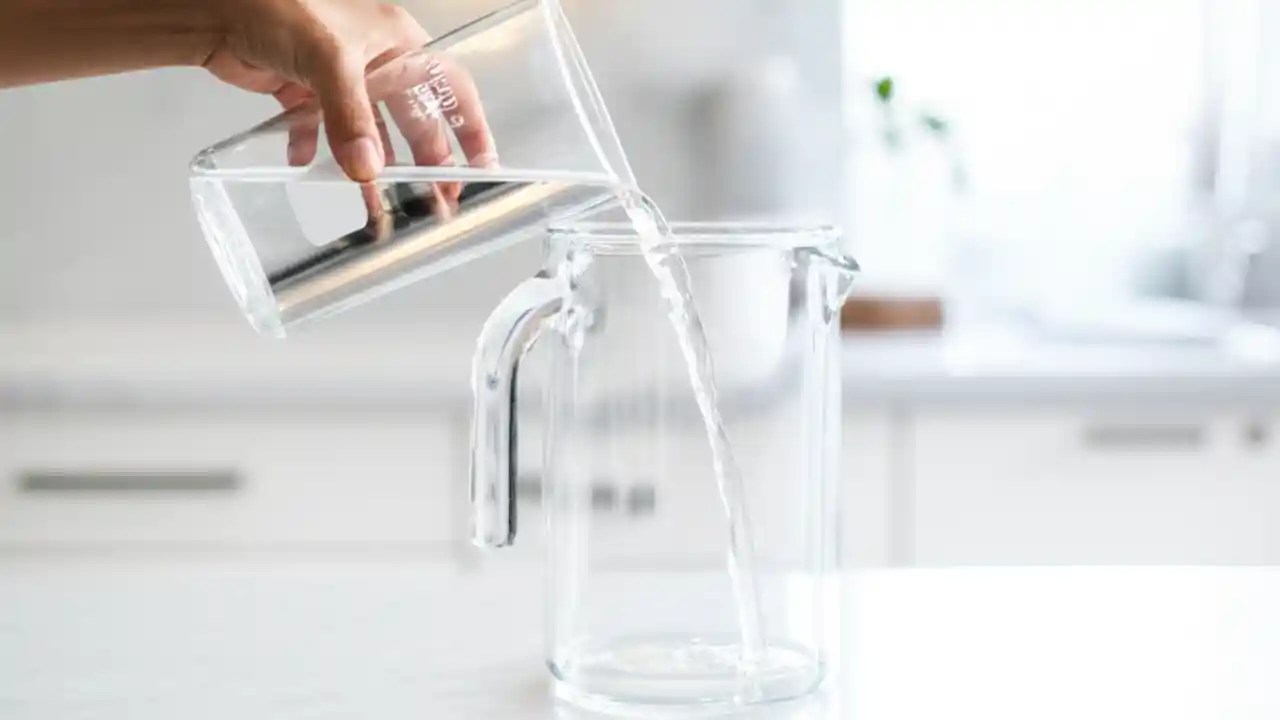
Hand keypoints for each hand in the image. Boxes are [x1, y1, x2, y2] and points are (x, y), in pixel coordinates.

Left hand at [202, 0, 493, 182]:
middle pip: (410, 119)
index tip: (481, 167)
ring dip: (369, 164)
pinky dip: (316, 148)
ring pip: (366, 130)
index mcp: (398, 42)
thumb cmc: (280, 4)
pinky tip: (310, 166)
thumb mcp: (329, 60)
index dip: (470, 128)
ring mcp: (338, 75)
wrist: (215, 6)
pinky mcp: (302, 87)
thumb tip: (366, 170)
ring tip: (376, 202)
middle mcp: (374, 59)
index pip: (449, 88)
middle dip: (421, 161)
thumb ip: (350, 118)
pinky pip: (320, 127)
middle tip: (432, 199)